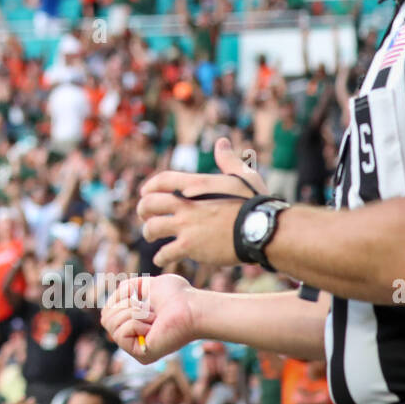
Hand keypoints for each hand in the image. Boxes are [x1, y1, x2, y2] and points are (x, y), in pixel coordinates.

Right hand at [100, 273, 196, 364]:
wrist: (192, 307)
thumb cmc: (176, 295)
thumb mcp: (143, 285)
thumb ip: (124, 291)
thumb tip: (109, 305)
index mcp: (135, 325)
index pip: (107, 313)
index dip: (119, 300)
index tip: (141, 299)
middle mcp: (134, 340)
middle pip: (105, 319)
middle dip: (125, 306)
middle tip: (148, 309)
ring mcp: (137, 350)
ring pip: (110, 325)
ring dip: (132, 313)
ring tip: (153, 317)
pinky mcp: (142, 355)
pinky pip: (120, 334)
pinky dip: (135, 323)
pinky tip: (153, 326)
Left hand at [137, 138, 265, 267]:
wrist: (261, 229)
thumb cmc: (256, 203)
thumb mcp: (243, 176)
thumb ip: (228, 160)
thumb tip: (222, 143)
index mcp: (196, 186)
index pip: (163, 180)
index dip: (150, 186)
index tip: (145, 192)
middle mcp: (186, 204)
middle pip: (149, 203)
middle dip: (143, 210)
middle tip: (145, 215)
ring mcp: (186, 225)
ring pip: (152, 228)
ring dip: (148, 233)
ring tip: (151, 237)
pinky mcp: (189, 246)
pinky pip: (166, 252)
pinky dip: (161, 257)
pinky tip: (161, 260)